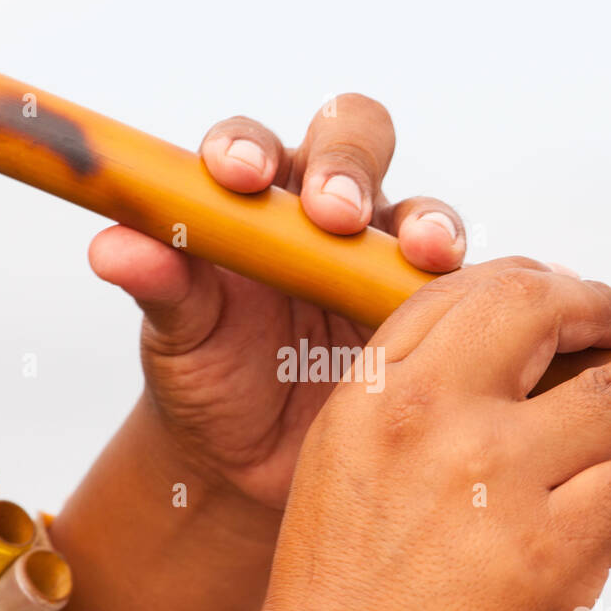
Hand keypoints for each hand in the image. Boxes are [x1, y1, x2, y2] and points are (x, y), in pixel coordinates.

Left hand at [87, 93, 466, 510]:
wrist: (255, 465)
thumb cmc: (209, 381)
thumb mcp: (177, 338)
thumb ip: (159, 285)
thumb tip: (111, 246)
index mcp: (254, 206)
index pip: (258, 148)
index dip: (249, 147)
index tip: (236, 176)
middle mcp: (325, 218)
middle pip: (354, 144)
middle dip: (348, 167)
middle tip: (337, 214)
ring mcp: (383, 262)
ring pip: (420, 212)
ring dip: (427, 222)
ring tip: (425, 254)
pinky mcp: (434, 312)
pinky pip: (468, 287)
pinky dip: (485, 287)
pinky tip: (499, 301)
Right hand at [232, 258, 610, 610]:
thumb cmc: (345, 604)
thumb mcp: (348, 475)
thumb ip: (420, 416)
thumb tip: (533, 381)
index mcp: (372, 397)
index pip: (462, 293)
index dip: (534, 282)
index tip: (574, 298)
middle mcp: (429, 419)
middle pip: (543, 309)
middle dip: (607, 302)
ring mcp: (495, 479)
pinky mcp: (553, 552)